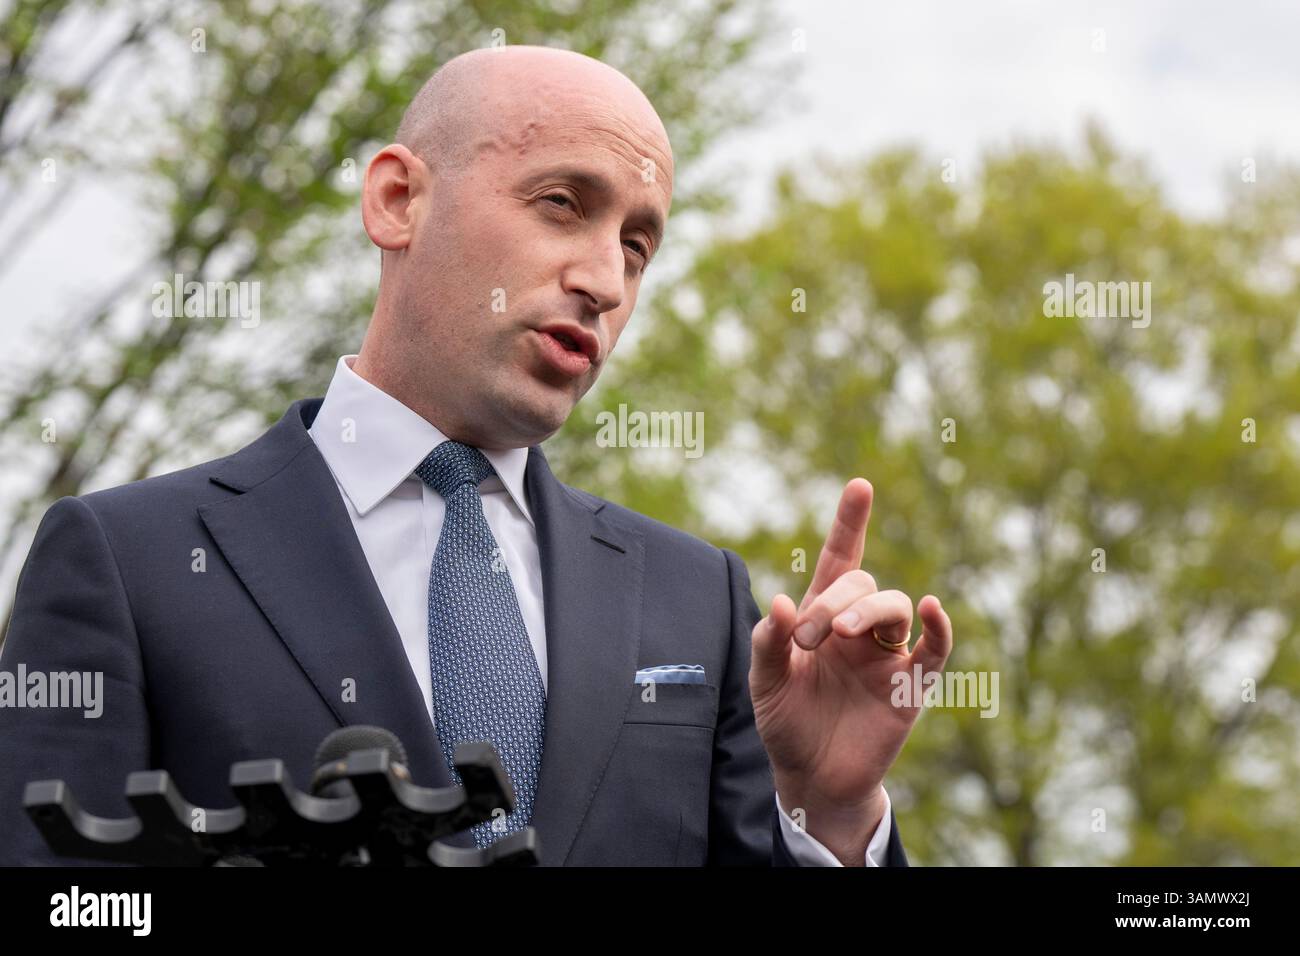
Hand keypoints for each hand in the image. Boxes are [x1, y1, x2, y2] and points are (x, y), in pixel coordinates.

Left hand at [749, 478, 952, 863]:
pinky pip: (935, 649)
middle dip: (832, 602)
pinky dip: (937, 627)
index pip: (840, 560)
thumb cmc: (787, 722)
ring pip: (891, 607)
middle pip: (860, 584)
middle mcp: (858, 628)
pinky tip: (929, 608)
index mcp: (821, 617)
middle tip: (810, 638)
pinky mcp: (911, 686)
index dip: (850, 524)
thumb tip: (781, 601)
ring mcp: (886, 655)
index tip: (860, 486)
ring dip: (866, 610)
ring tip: (841, 634)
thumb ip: (769, 642)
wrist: (811, 778)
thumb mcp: (764, 682)